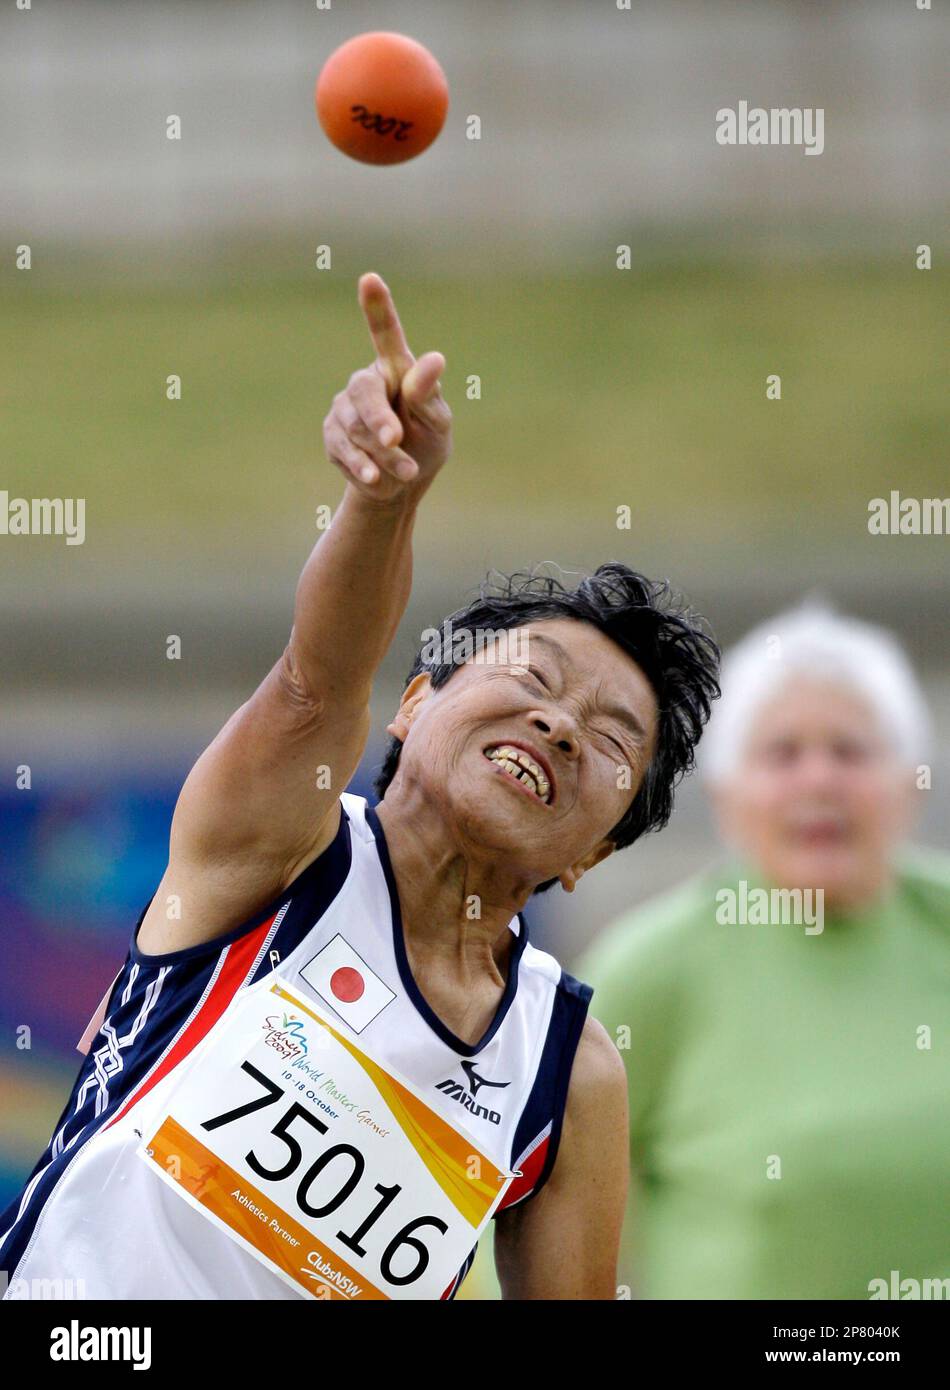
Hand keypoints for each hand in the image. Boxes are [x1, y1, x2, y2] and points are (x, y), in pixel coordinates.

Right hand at [323, 272, 452, 503]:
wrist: (400, 485)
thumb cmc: (426, 442)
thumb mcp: (437, 423)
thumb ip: (429, 395)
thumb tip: (433, 360)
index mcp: (396, 369)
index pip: (385, 335)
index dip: (377, 308)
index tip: (370, 279)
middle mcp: (366, 382)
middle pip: (363, 391)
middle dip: (378, 417)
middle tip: (394, 439)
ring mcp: (344, 408)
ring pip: (355, 427)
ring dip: (384, 454)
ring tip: (407, 471)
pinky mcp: (332, 436)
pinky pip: (342, 449)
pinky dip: (363, 466)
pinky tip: (376, 478)